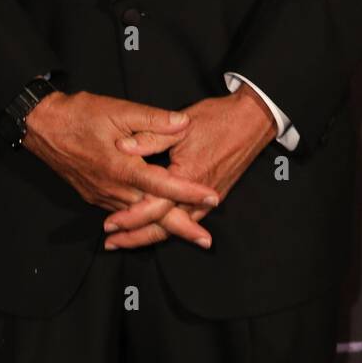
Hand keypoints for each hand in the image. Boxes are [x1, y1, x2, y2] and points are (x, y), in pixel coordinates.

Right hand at [21, 91, 220, 242]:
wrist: (43, 127)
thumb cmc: (80, 115)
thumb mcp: (118, 110)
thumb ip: (153, 119)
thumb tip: (183, 123)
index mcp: (122, 168)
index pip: (163, 185)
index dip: (190, 192)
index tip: (213, 197)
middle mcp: (113, 188)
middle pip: (153, 214)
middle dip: (181, 227)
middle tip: (206, 239)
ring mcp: (102, 195)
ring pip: (138, 217)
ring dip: (162, 225)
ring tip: (187, 232)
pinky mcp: (94, 195)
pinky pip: (122, 213)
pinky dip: (140, 220)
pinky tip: (150, 222)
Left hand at [101, 86, 276, 250]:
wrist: (252, 120)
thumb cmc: (218, 119)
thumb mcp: (181, 125)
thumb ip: (150, 137)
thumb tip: (122, 147)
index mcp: (188, 177)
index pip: (154, 207)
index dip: (130, 217)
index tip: (110, 224)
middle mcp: (199, 195)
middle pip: (164, 226)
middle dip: (136, 236)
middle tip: (111, 243)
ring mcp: (208, 199)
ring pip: (176, 227)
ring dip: (151, 235)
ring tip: (127, 241)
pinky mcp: (213, 197)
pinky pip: (188, 220)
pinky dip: (170, 229)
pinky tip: (156, 230)